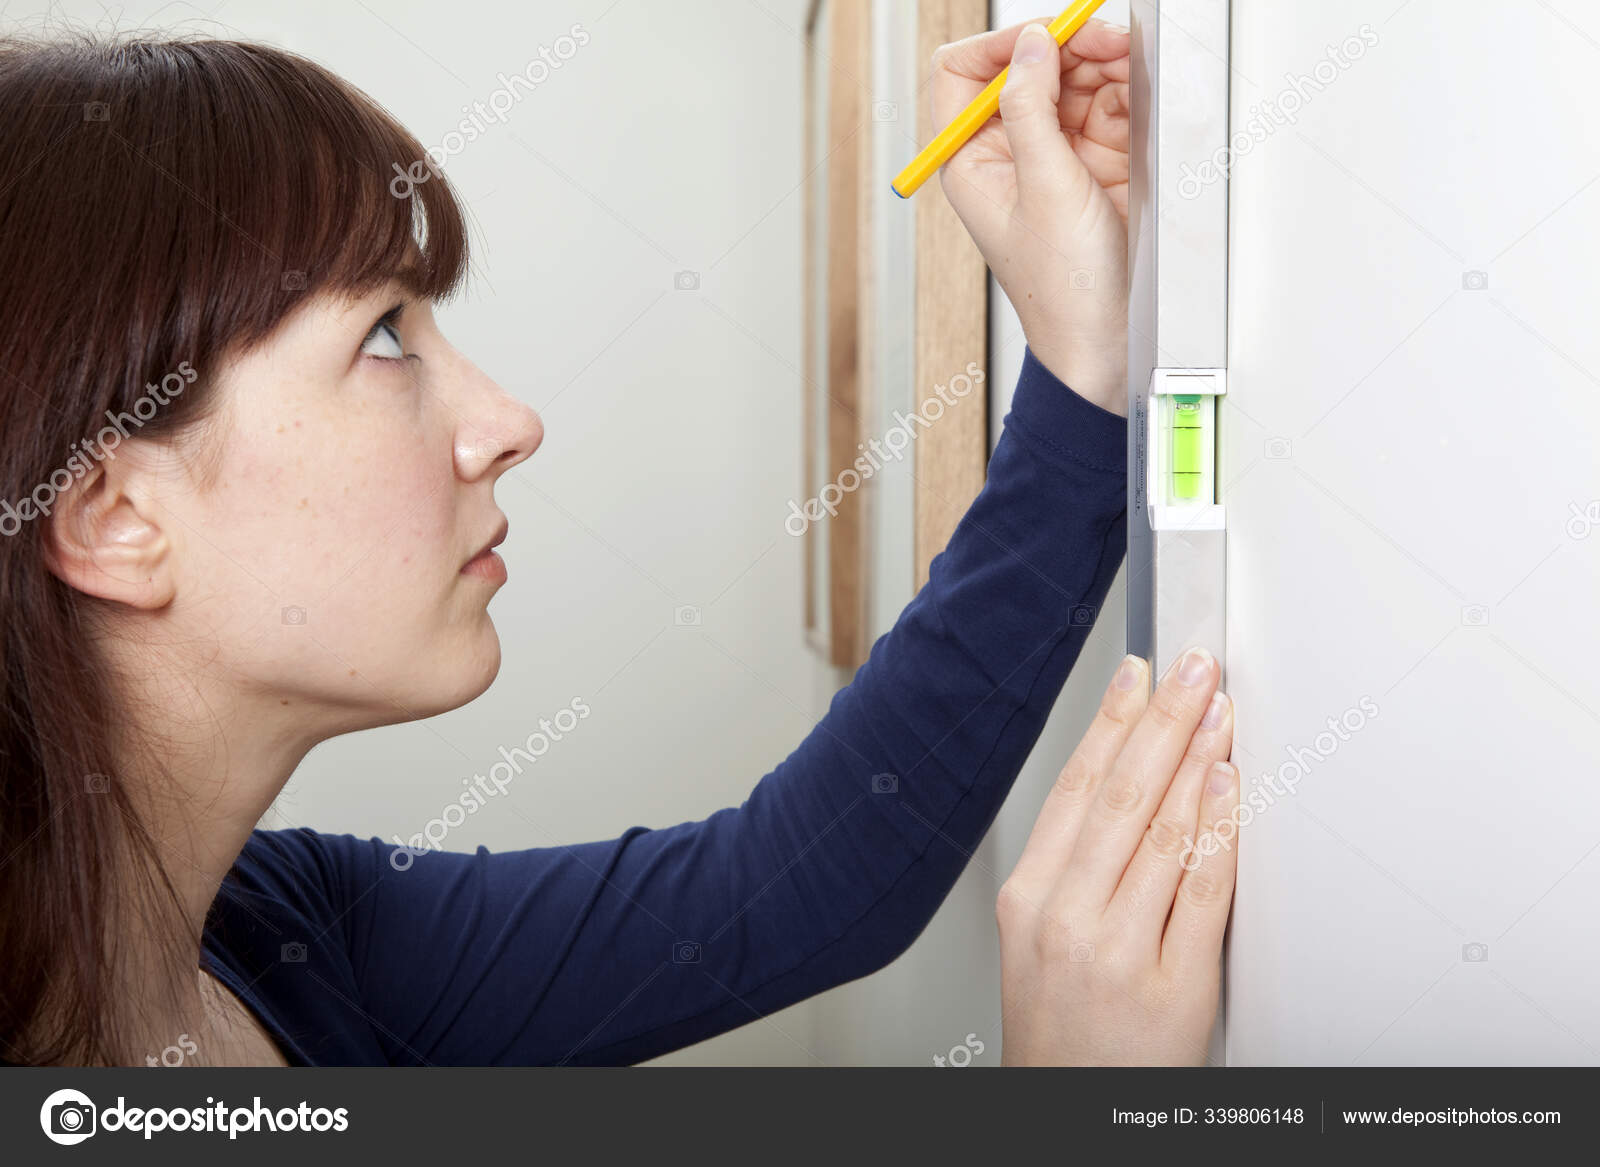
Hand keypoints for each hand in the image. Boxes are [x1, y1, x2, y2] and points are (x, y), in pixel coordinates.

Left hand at [930, 18, 1130, 413]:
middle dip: (1066, 48)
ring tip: (1129, 61)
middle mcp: (1008, 153)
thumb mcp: (1044, 188)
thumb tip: (1028, 46)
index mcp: (970, 161)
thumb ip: (1031, 109)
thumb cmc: (1063, 290)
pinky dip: (1125, 89)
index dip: (997, 46)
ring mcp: (1054, 156)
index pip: (961, 75)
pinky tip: (1139, 87)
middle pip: (1027, 69)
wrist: (1109, 340)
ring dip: (1102, 63)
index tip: (1041, 37)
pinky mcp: (1097, 163)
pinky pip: (1108, 106)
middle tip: (1105, 40)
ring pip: (1073, 80)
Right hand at [996, 648, 1237, 1064]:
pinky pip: (1201, 891)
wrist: (1069, 1113)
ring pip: (1159, 832)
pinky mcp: (1171, 987)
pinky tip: (1227, 787)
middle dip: (1161, 719)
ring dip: (1194, 759)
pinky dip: (1217, 830)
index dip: (1111, 721)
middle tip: (1194, 668)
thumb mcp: (1039, 940)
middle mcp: (1064, 918)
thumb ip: (1076, 866)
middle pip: (1118, 795)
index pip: (1074, 787)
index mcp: (1028, 899)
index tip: (1139, 674)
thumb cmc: (1061, 1028)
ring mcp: (1116, 952)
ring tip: (1218, 709)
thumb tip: (1134, 783)